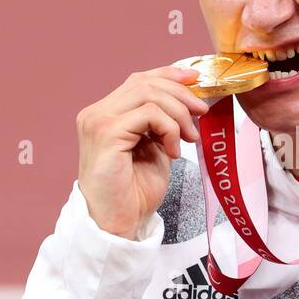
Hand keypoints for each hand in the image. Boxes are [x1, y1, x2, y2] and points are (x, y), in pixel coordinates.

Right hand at [75, 66, 209, 239]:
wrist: (118, 223)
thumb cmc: (134, 192)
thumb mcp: (154, 148)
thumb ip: (162, 123)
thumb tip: (189, 101)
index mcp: (105, 114)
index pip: (138, 80)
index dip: (169, 75)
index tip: (196, 81)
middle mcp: (96, 113)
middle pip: (145, 83)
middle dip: (181, 95)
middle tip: (202, 114)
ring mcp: (98, 122)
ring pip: (148, 94)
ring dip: (178, 114)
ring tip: (188, 139)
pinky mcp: (107, 134)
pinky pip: (148, 114)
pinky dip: (169, 129)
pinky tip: (173, 151)